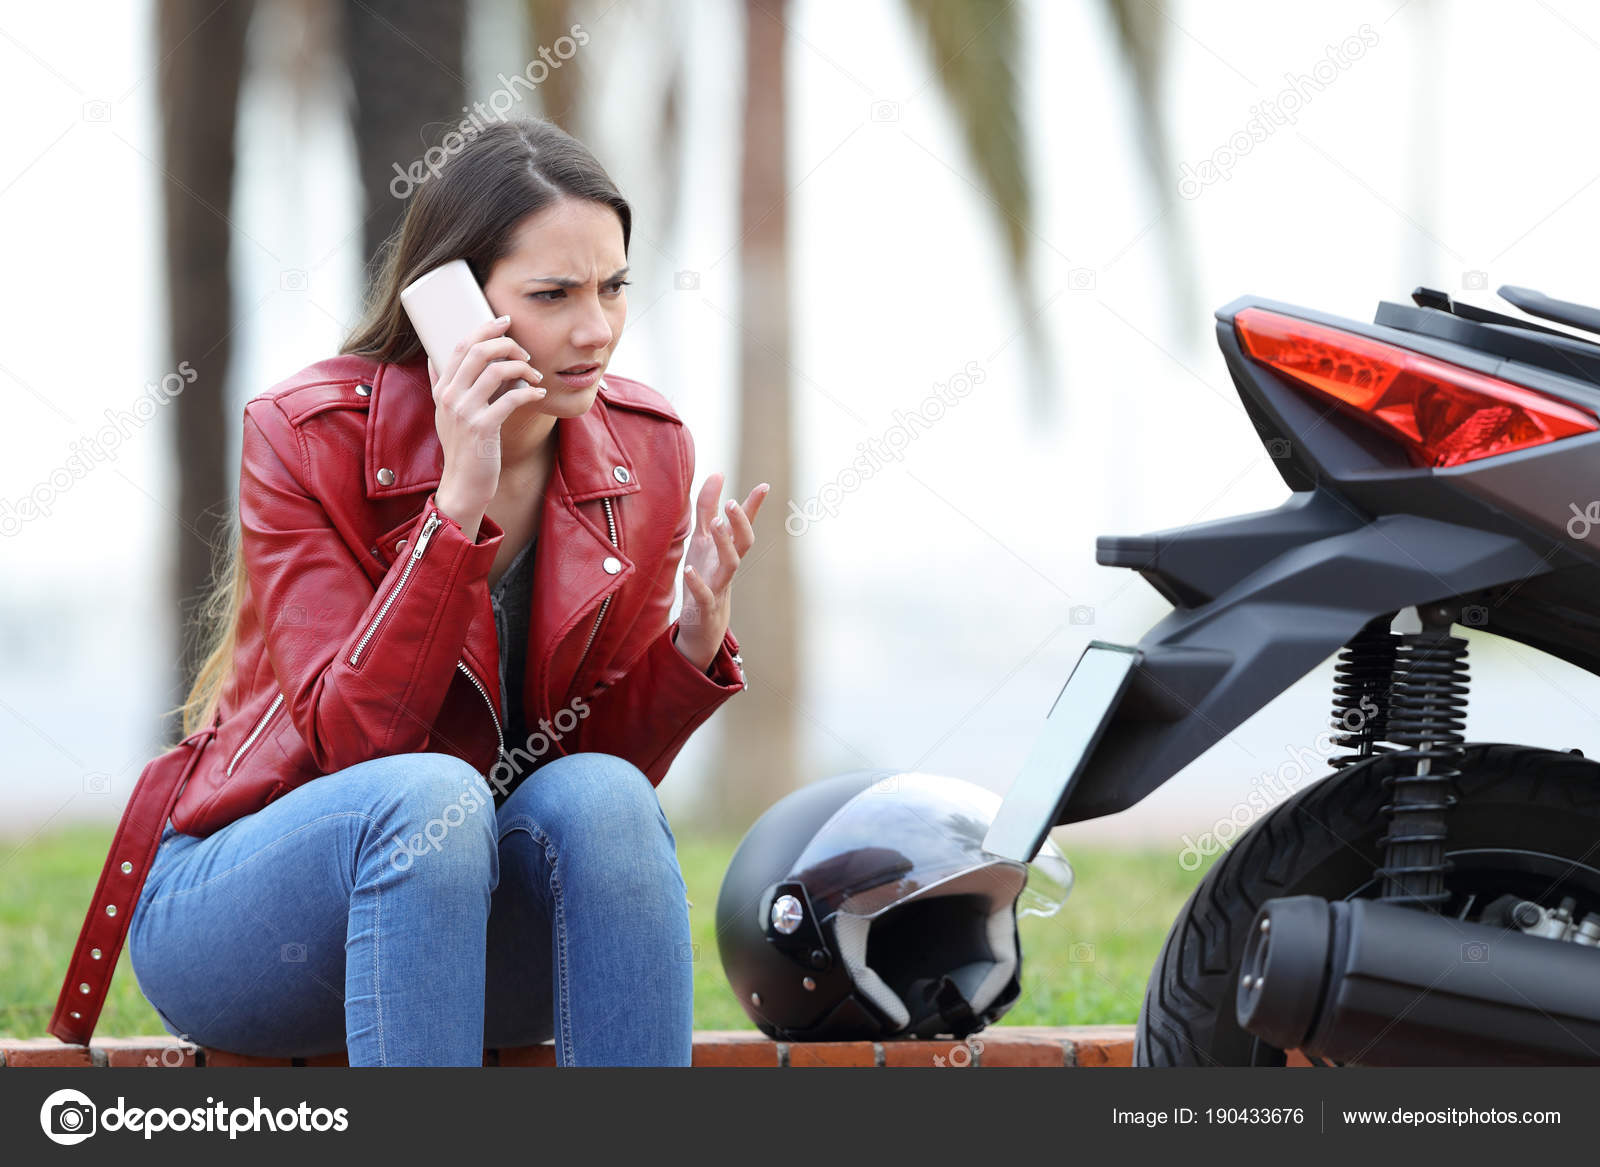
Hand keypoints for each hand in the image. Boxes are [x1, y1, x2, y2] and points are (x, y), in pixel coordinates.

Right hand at [428, 315, 546, 532]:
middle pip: (479, 351)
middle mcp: (450, 397)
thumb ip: (441, 385)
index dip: (485, 328)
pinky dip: (530, 392)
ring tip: (534, 376)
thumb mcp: (443, 414)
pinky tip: (538, 395)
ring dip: (522, 368)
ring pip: (497, 371)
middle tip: (525, 352)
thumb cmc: (462, 447)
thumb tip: (435, 358)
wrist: (463, 484)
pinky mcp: (483, 428)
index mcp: (442, 389)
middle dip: (507, 344)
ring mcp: (465, 412)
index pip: (461, 345)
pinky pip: (511, 398)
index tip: (505, 321)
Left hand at [674, 472, 769, 672]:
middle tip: (733, 502)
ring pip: (730, 566)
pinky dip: (698, 584)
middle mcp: (728, 566)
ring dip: (725, 545)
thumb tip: (717, 474)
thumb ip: (708, 508)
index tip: (764, 486)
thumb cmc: (704, 576)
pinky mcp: (704, 607)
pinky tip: (689, 572)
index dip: (753, 506)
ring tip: (717, 524)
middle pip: (744, 543)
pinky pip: (705, 596)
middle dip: (741, 523)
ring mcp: (719, 586)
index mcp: (727, 550)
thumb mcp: (702, 540)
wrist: (701, 624)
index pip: (744, 526)